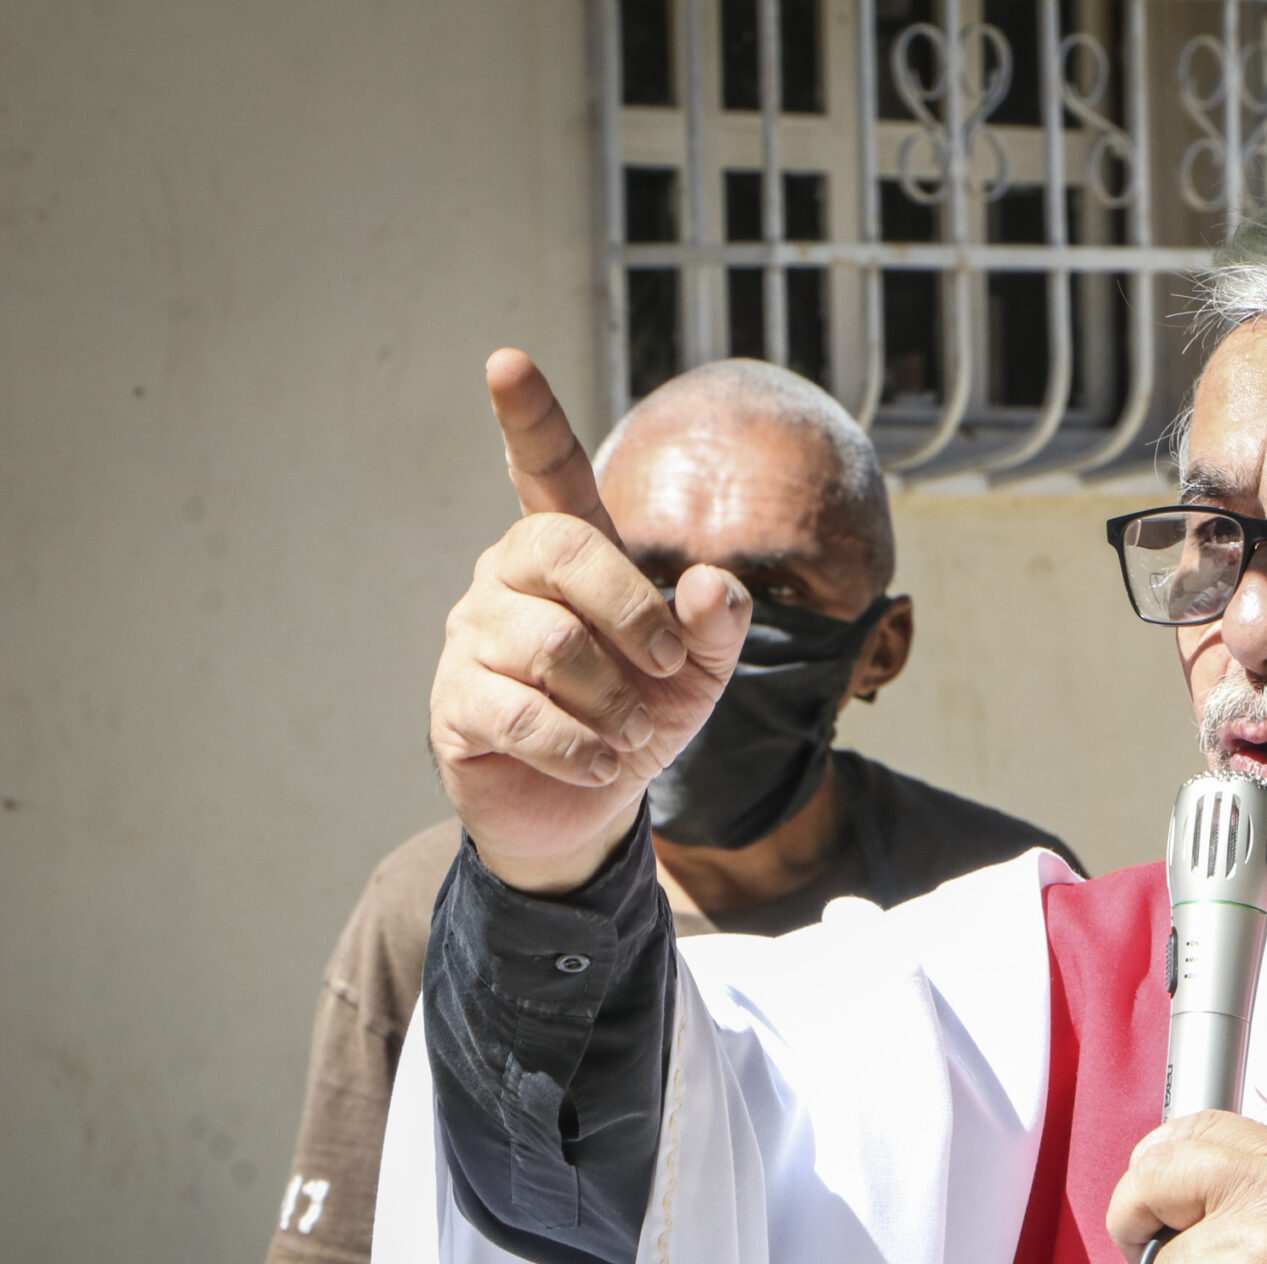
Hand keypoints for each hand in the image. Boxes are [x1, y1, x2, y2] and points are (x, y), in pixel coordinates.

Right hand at [427, 350, 750, 892]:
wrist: (585, 809)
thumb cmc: (637, 716)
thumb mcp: (699, 671)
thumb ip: (718, 623)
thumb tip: (710, 583)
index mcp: (570, 554)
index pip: (547, 473)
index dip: (529, 419)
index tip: (506, 362)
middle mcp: (510, 577)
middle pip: (561, 549)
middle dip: (632, 613)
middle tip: (666, 668)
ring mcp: (474, 637)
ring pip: (549, 643)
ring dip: (613, 700)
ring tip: (629, 733)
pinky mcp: (457, 703)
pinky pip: (521, 712)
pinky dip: (579, 746)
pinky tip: (599, 762)